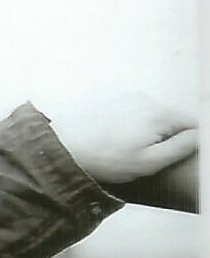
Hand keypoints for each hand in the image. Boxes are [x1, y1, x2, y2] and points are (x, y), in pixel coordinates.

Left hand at [46, 92, 197, 186]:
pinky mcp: (107, 96)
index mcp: (159, 115)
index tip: (173, 155)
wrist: (62, 146)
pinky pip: (127, 109)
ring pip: (147, 113)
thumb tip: (200, 136)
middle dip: (163, 136)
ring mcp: (124, 95)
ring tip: (121, 147)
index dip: (188, 141)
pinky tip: (109, 137)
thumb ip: (179, 148)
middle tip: (141, 155)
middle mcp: (145, 98)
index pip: (192, 123)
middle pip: (168, 118)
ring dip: (142, 128)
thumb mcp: (148, 162)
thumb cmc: (105, 159)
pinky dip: (124, 122)